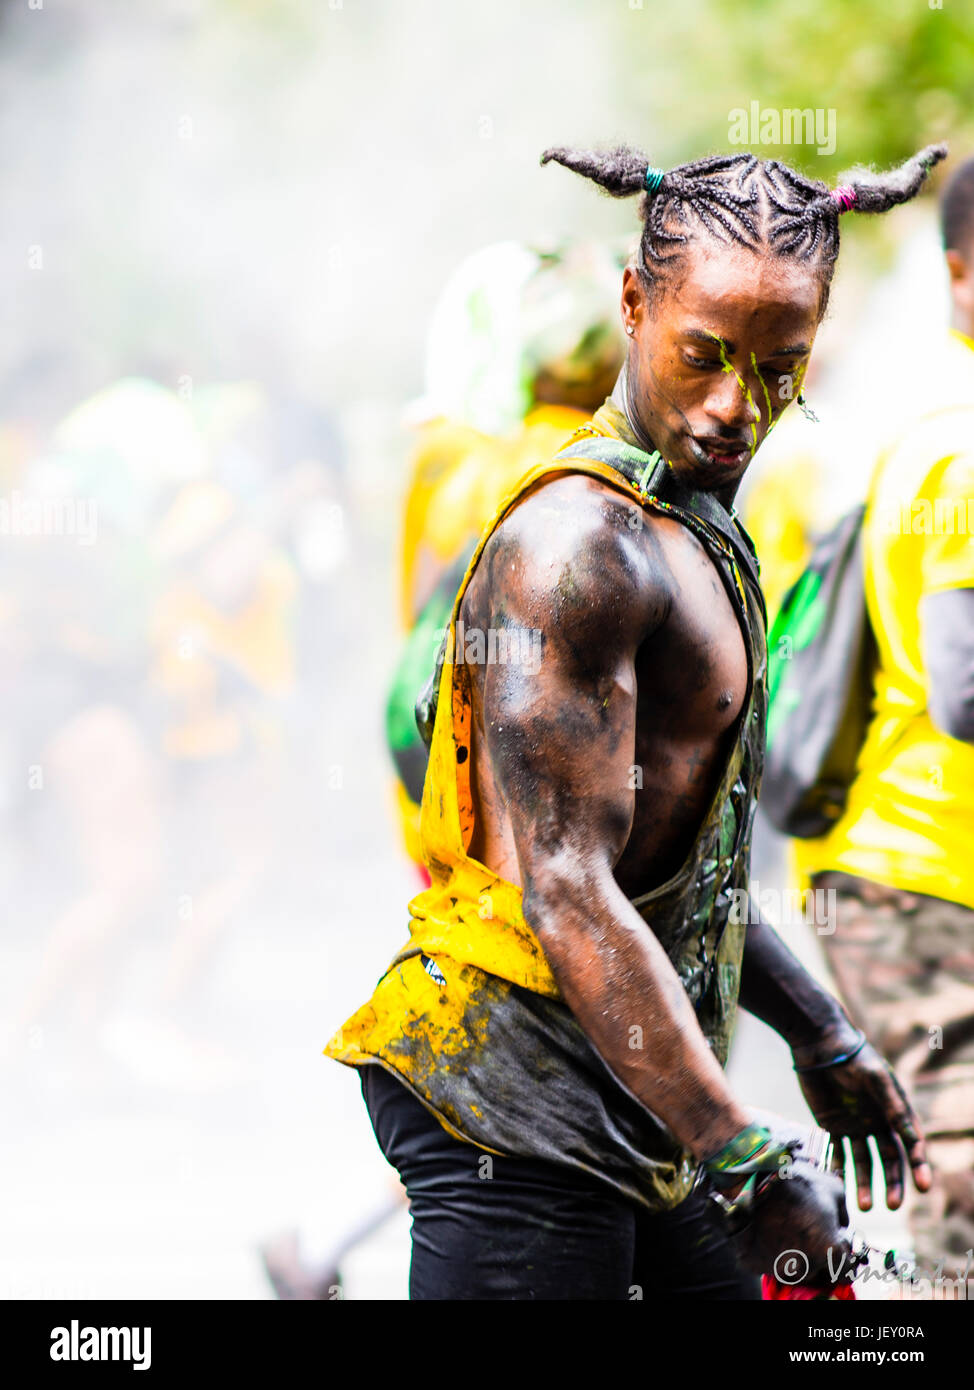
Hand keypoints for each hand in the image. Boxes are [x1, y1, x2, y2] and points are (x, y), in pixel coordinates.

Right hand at [732, 1159, 852, 1287]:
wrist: (750, 1179)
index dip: (841, 1254)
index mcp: (829, 1252)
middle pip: (818, 1270)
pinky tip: (765, 1230)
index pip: (845, 1269)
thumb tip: (842, 1225)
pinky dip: (767, 1252)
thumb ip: (843, 1214)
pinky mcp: (754, 1266)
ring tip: (783, 1226)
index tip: (833, 1240)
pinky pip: (765, 1264)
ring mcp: (778, 1269)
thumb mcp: (832, 1188)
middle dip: (816, 1254)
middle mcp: (806, 1267)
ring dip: (792, 1255)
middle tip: (805, 1230)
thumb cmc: (795, 1181)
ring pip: (792, 1270)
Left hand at [795, 1036, 931, 1211]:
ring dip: (864, 1184)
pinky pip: (838, 1153)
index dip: (918, 1166)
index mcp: (894, 1111)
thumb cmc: (853, 1057)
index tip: (923, 1187)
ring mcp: (855, 1126)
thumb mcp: (876, 1079)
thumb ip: (893, 1107)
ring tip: (863, 1205)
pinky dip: (839, 1170)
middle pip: (889, 1159)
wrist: (819, 1044)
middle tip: (891, 1206)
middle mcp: (877, 1122)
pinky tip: (840, 1186)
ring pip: (863, 1162)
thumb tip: (915, 1140)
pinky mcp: (832, 1125)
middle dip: (892, 1183)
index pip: (910, 1145)